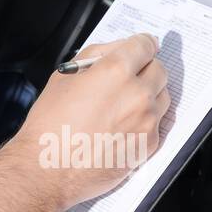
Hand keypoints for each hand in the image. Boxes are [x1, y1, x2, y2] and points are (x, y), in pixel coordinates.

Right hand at [9, 33, 170, 211]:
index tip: (141, 46)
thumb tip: (115, 51)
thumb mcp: (63, 77)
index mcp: (115, 71)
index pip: (145, 45)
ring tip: (122, 103)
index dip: (142, 43)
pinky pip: (157, 122)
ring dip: (148, 93)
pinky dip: (145, 119)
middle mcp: (137, 93)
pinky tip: (121, 125)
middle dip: (146, 68)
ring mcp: (147, 120)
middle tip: (128, 76)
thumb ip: (94, 57)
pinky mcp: (150, 144)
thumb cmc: (50, 124)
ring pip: (162, 96)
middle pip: (159, 69)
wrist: (49, 168)